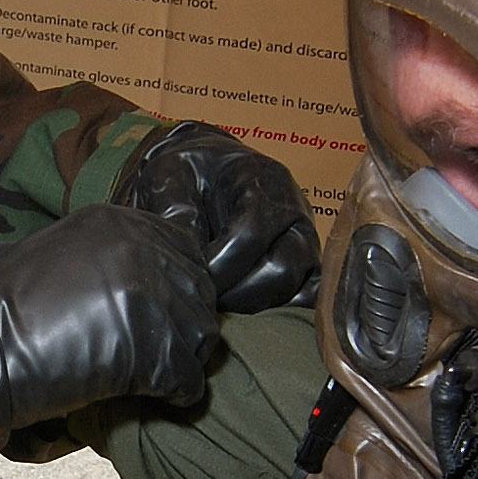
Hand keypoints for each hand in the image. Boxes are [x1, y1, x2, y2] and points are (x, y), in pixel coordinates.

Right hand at [0, 205, 219, 436]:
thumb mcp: (54, 251)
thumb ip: (104, 252)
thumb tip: (144, 268)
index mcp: (118, 221)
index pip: (185, 250)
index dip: (174, 287)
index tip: (153, 315)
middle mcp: (139, 249)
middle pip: (199, 291)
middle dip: (183, 324)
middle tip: (157, 352)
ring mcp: (147, 298)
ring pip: (201, 334)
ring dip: (183, 359)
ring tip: (155, 375)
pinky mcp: (148, 350)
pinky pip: (190, 379)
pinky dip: (178, 396)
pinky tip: (155, 399)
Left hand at [116, 122, 320, 312]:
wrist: (206, 168)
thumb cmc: (188, 171)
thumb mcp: (168, 174)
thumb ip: (175, 209)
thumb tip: (187, 252)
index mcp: (264, 181)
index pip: (251, 233)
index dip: (220, 263)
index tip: (194, 275)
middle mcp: (294, 210)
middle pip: (282, 267)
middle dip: (237, 292)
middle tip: (205, 296)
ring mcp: (305, 239)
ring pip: (295, 287)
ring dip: (254, 304)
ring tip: (220, 302)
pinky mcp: (307, 263)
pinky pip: (309, 296)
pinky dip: (281, 310)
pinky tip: (247, 310)